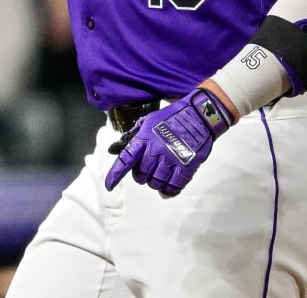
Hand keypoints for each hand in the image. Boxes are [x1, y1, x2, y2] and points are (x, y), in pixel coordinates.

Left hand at [105, 87, 231, 197]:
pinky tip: (168, 186)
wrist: (198, 116)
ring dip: (155, 182)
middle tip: (148, 168)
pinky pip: (173, 187)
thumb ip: (133, 137)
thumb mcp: (148, 121)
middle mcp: (155, 151)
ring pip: (155, 183)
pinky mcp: (186, 167)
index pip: (126, 159)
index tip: (109, 186)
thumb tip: (113, 150)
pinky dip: (169, 190)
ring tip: (160, 173)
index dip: (115, 174)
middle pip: (141, 175)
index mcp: (144, 139)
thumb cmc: (170, 118)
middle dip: (141, 175)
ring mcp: (171, 160)